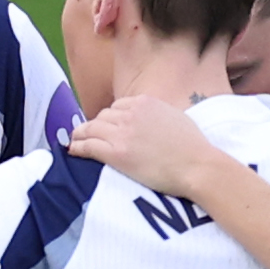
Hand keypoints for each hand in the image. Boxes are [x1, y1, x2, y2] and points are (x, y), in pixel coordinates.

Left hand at [64, 94, 225, 197]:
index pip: (118, 106)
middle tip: (88, 135)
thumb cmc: (193, 147)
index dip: (110, 117)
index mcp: (145, 102)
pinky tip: (72, 150)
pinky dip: (78, 147)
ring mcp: (122, 133)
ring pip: (91, 129)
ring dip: (81, 135)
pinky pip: (88, 146)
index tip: (108, 126)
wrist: (197, 166)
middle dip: (95, 126)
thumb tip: (151, 121)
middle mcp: (130, 114)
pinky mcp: (116, 153)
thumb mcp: (175, 117)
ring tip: (75, 141)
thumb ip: (157, 115)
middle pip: (102, 116)